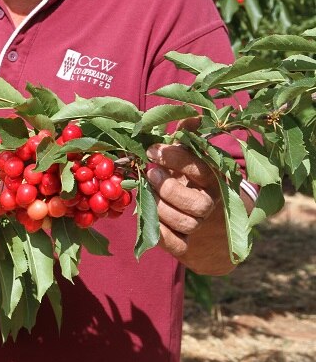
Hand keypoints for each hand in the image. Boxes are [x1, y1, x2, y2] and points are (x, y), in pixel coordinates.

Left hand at [145, 142, 218, 259]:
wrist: (210, 233)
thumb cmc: (192, 185)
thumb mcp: (192, 160)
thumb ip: (188, 139)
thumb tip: (191, 113)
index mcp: (214, 181)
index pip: (200, 169)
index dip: (175, 158)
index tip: (152, 150)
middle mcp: (212, 206)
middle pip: (196, 203)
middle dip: (168, 188)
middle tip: (150, 173)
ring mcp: (201, 228)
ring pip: (184, 222)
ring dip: (161, 208)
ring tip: (148, 194)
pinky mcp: (188, 247)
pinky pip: (174, 243)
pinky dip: (159, 231)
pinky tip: (150, 216)